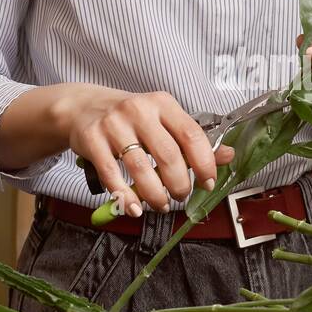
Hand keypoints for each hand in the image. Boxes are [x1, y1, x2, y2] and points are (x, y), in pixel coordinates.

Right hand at [52, 84, 235, 214]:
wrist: (82, 107)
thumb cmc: (130, 118)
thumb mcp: (163, 121)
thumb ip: (193, 140)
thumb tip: (228, 155)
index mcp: (163, 104)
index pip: (191, 135)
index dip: (204, 163)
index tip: (208, 182)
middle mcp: (139, 110)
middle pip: (167, 155)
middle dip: (179, 184)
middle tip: (181, 196)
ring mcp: (113, 124)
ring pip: (140, 168)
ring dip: (155, 194)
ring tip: (161, 204)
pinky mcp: (91, 139)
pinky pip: (111, 175)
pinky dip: (125, 197)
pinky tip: (135, 207)